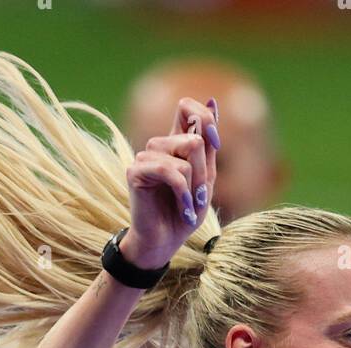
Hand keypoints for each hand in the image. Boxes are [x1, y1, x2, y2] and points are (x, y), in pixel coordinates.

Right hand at [121, 96, 219, 269]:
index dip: (204, 119)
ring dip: (193, 187)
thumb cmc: (184, 214)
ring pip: (184, 157)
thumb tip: (212, 101)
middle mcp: (158, 145)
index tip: (215, 143)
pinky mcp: (135, 171)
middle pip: (194, 139)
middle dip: (203, 173)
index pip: (185, 107)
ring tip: (188, 207)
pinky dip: (183, 194)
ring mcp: (144, 157)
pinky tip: (183, 211)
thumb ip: (209, 144)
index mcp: (174, 143)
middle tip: (197, 197)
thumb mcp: (206, 179)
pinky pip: (170, 172)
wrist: (164, 243)